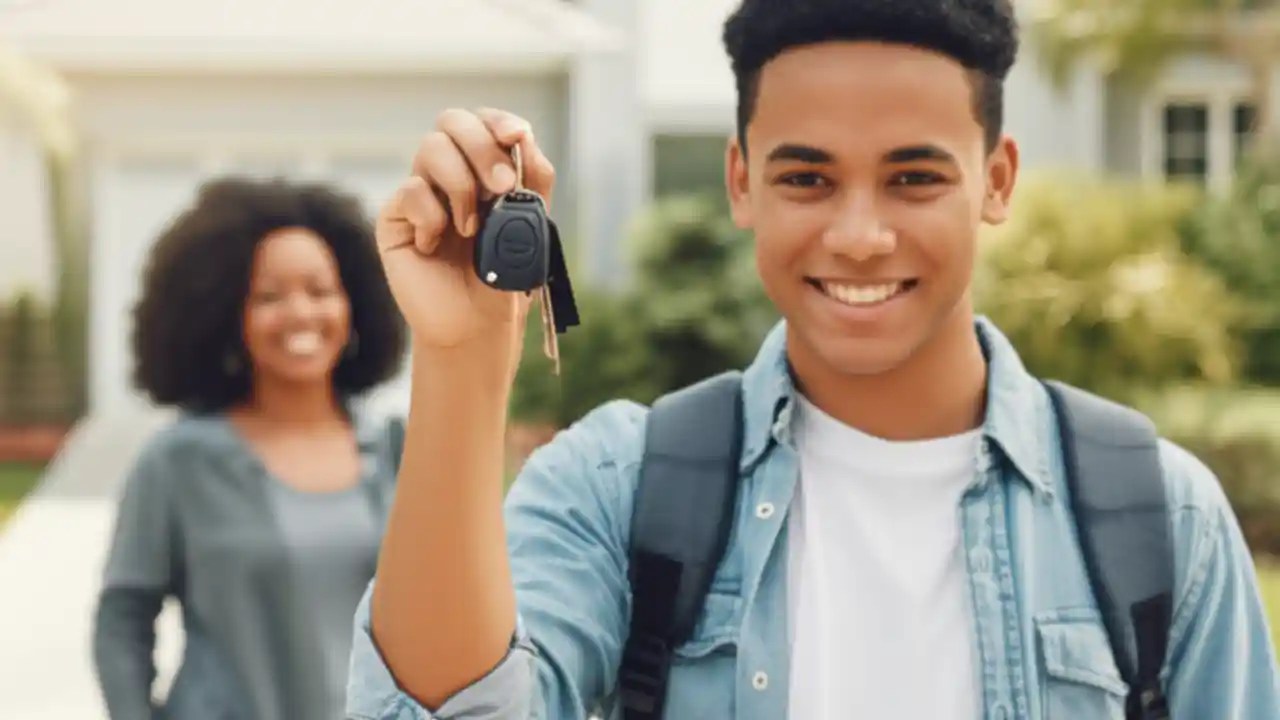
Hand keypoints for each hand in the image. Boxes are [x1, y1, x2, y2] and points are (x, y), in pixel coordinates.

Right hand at [375, 108, 556, 365]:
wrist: (476, 323)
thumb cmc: (503, 275)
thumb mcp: (530, 225)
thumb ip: (533, 180)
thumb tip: (523, 138)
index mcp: (483, 168)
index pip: (483, 121)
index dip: (497, 120)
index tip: (516, 136)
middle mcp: (449, 172)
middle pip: (453, 121)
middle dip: (482, 148)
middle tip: (502, 186)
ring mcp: (421, 191)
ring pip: (431, 147)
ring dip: (460, 185)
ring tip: (471, 229)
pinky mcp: (395, 216)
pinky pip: (411, 191)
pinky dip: (432, 217)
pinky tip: (436, 245)